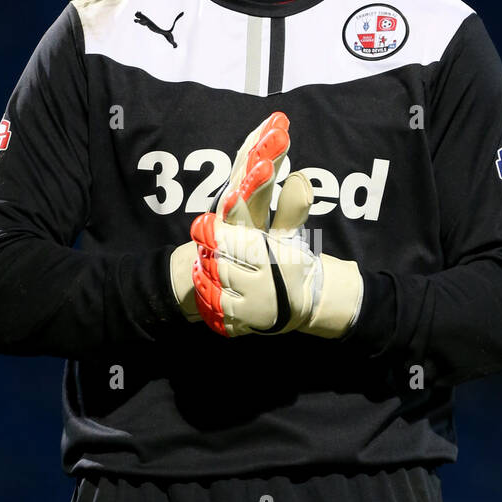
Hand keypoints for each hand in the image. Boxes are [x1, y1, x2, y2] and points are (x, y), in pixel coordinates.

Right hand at [168, 111, 290, 319]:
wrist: (215, 295)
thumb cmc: (251, 259)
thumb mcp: (281, 234)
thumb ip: (290, 208)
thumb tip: (301, 176)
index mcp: (249, 202)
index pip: (255, 165)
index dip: (264, 143)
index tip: (279, 119)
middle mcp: (234, 212)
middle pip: (246, 177)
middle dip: (261, 155)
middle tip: (277, 131)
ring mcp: (225, 232)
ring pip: (237, 202)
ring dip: (249, 183)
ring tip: (264, 164)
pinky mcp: (220, 253)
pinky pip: (226, 234)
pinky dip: (230, 218)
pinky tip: (234, 198)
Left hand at [191, 172, 363, 338]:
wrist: (300, 305)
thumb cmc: (289, 262)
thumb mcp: (293, 235)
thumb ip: (291, 207)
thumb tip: (299, 178)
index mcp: (278, 260)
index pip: (242, 243)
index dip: (219, 233)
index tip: (204, 224)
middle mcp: (266, 285)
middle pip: (223, 266)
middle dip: (209, 254)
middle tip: (202, 244)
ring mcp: (254, 308)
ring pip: (216, 288)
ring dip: (205, 274)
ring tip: (202, 264)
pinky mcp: (243, 323)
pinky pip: (214, 310)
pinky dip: (206, 297)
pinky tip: (206, 285)